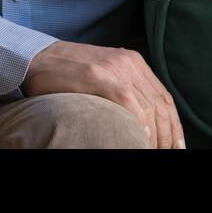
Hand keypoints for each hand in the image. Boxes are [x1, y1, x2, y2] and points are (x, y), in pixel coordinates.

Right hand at [23, 40, 184, 147]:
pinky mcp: (99, 75)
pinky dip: (139, 121)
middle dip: (168, 134)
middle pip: (160, 104)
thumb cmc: (66, 72)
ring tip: (153, 150)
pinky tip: (141, 136)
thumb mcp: (103, 74)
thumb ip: (124, 87)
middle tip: (167, 153)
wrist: (35, 59)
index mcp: (133, 61)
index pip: (164, 98)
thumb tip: (143, 117)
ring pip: (148, 106)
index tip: (176, 146)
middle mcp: (129, 62)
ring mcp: (115, 67)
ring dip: (155, 134)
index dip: (174, 126)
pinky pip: (128, 102)